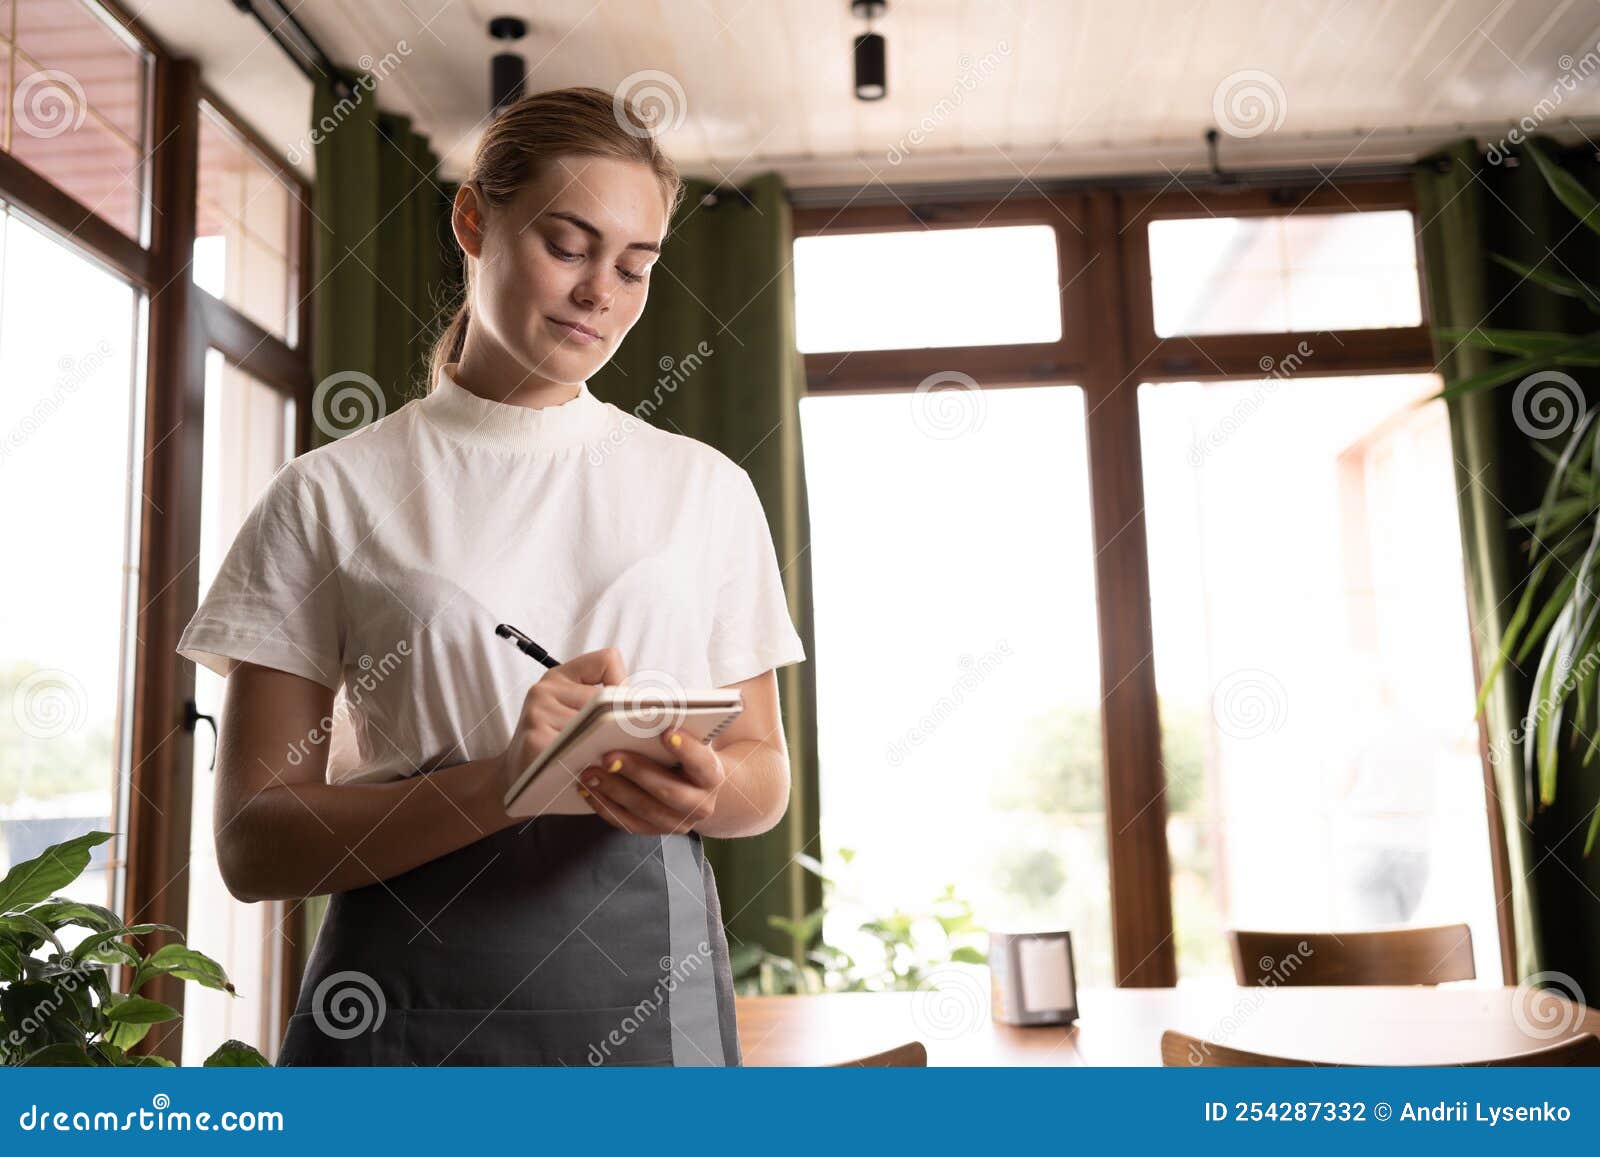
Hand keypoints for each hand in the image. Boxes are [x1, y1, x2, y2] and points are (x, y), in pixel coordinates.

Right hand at [497, 647, 627, 792]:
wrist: (516, 781)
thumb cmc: (557, 748)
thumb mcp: (574, 715)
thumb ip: (604, 704)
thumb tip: (652, 709)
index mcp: (560, 677)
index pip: (608, 660)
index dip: (623, 686)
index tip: (621, 712)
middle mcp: (545, 688)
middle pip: (606, 697)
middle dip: (623, 724)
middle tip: (625, 745)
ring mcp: (537, 712)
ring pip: (597, 724)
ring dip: (609, 748)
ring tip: (603, 762)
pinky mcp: (535, 740)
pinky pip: (580, 749)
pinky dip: (592, 765)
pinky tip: (588, 774)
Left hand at [577, 726, 726, 835]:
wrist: (695, 786)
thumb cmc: (686, 753)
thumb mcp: (690, 738)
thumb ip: (678, 726)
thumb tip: (649, 710)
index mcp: (712, 776)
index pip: (703, 763)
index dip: (687, 749)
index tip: (667, 732)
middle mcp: (701, 804)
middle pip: (668, 791)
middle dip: (636, 772)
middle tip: (608, 756)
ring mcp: (677, 822)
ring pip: (645, 810)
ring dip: (614, 791)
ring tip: (590, 773)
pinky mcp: (655, 831)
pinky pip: (628, 823)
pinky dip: (606, 807)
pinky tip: (588, 791)